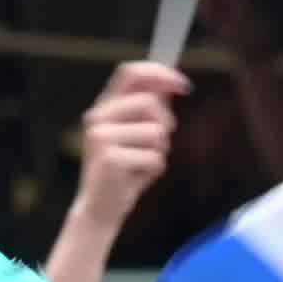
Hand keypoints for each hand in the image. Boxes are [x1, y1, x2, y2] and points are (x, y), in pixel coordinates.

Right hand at [69, 61, 187, 233]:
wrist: (101, 209)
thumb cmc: (124, 171)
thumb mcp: (137, 134)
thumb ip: (150, 109)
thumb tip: (172, 85)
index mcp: (104, 106)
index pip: (131, 73)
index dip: (160, 73)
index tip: (184, 85)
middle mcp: (98, 117)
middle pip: (149, 102)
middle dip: (165, 124)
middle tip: (158, 145)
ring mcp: (102, 137)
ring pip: (156, 132)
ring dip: (159, 151)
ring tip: (142, 165)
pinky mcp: (110, 158)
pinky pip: (154, 157)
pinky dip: (154, 170)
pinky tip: (137, 178)